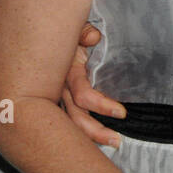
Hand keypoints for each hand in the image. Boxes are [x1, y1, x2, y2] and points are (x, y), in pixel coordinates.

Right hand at [60, 23, 126, 147]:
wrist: (51, 39)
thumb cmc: (70, 35)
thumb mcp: (77, 29)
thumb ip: (85, 31)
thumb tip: (93, 37)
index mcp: (68, 72)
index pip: (83, 94)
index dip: (101, 105)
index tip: (122, 113)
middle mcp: (61, 88)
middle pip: (75, 117)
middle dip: (95, 131)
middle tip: (117, 141)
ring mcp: (60, 97)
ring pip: (72, 123)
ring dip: (91, 136)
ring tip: (114, 143)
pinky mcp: (63, 101)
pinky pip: (72, 120)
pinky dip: (84, 132)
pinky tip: (99, 141)